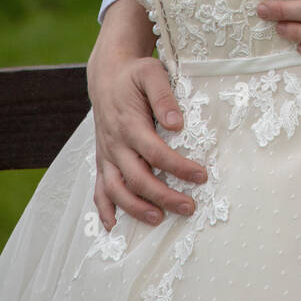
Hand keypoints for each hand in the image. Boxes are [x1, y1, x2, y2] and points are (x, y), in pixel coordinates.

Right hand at [88, 43, 206, 229]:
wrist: (107, 75)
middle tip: (188, 208)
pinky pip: (98, 188)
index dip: (179, 168)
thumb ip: (164, 96)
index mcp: (129, 124)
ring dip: (135, 208)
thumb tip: (178, 123)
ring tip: (158, 219)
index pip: (156, 153)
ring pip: (115, 189)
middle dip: (163, 196)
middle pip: (137, 178)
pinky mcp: (102, 159)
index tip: (201, 176)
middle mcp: (115, 143)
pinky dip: (103, 209)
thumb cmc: (134, 74)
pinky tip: (113, 227)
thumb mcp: (151, 73)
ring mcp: (106, 154)